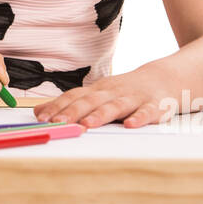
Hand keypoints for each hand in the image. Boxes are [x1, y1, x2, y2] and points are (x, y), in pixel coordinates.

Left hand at [32, 66, 179, 127]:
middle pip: (90, 101)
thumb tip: (38, 112)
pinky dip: (139, 118)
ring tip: (87, 124)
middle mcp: (112, 92)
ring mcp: (133, 98)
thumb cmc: (125, 90)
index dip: (57, 107)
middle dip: (73, 112)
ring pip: (115, 106)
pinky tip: (131, 125)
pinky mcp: (154, 106)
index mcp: (97, 90)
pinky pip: (147, 112)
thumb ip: (70, 103)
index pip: (74, 97)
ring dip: (100, 115)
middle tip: (58, 124)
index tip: (41, 119)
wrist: (163, 78)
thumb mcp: (97, 94)